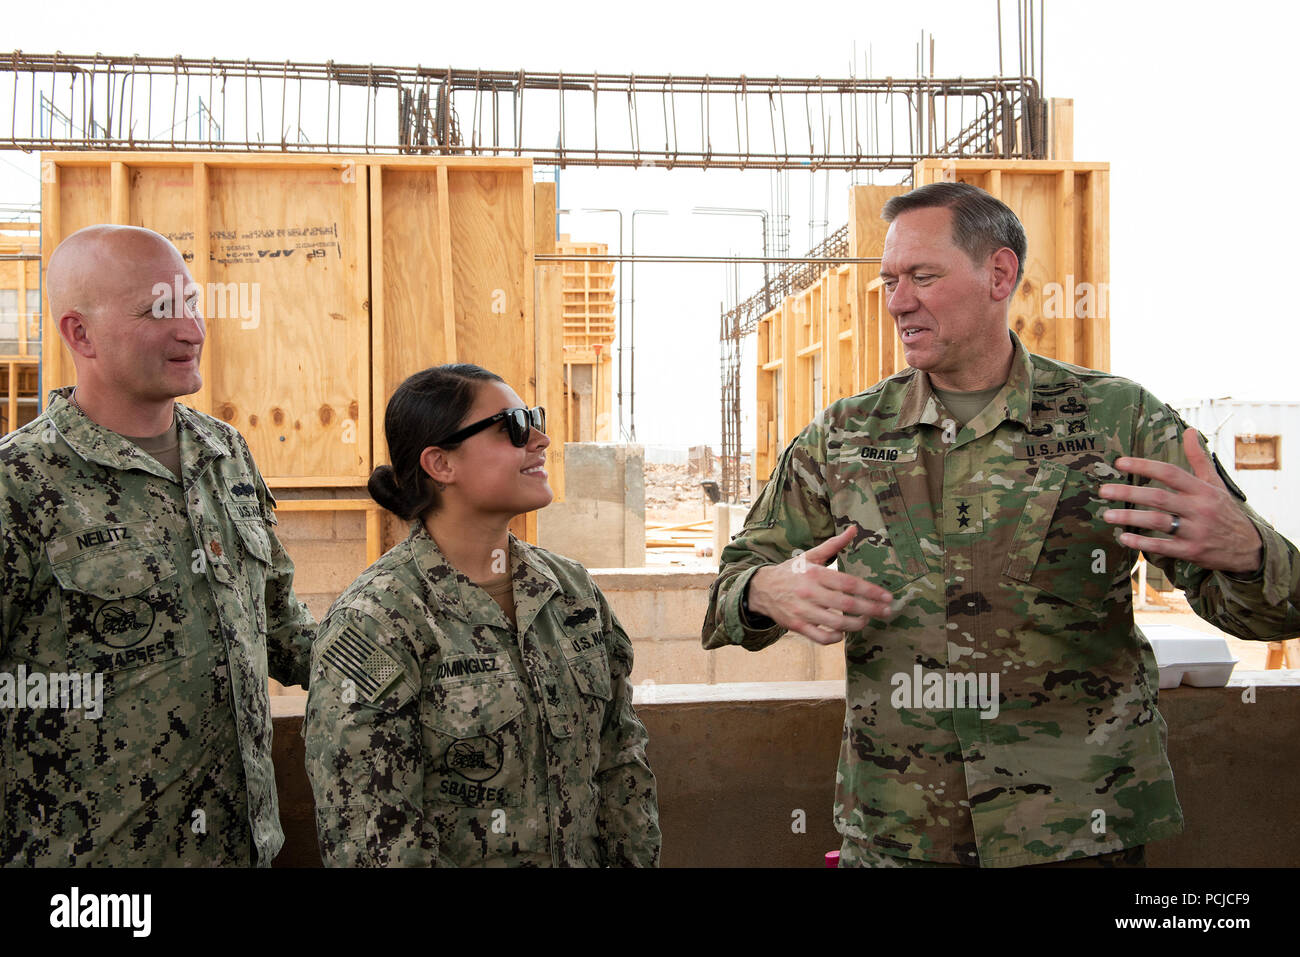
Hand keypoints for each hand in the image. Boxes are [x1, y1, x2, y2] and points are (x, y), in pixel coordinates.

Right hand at [747, 527, 895, 644]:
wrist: (761, 588)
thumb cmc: (792, 572)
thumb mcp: (811, 556)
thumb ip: (834, 544)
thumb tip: (854, 529)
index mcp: (815, 573)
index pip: (849, 583)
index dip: (871, 591)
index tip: (887, 597)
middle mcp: (809, 592)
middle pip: (846, 604)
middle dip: (871, 609)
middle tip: (887, 612)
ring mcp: (803, 611)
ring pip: (836, 624)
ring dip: (856, 624)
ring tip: (866, 620)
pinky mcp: (797, 626)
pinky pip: (820, 637)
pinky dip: (835, 638)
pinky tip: (843, 632)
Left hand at [1100, 427, 1262, 574]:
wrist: (1249, 547)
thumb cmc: (1224, 511)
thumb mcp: (1216, 484)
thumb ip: (1199, 458)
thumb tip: (1189, 430)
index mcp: (1203, 490)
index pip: (1170, 473)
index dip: (1144, 466)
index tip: (1119, 462)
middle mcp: (1199, 509)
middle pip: (1158, 498)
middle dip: (1128, 493)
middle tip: (1103, 491)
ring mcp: (1196, 531)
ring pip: (1158, 522)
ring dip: (1130, 518)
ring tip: (1107, 515)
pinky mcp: (1192, 552)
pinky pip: (1163, 547)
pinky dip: (1142, 543)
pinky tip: (1124, 538)